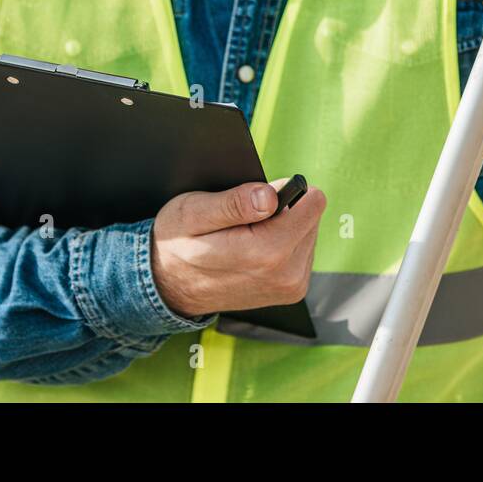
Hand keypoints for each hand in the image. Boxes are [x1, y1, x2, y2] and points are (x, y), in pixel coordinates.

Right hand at [150, 177, 325, 317]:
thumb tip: (270, 197)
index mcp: (266, 253)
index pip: (313, 203)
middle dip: (282, 210)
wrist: (170, 287)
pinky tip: (253, 250)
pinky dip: (281, 244)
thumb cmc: (179, 243)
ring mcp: (291, 286)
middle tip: (244, 221)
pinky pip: (302, 251)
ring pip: (308, 233)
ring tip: (245, 237)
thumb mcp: (193, 213)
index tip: (260, 197)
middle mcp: (287, 275)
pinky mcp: (292, 290)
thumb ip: (233, 203)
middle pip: (312, 216)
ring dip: (281, 228)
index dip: (285, 190)